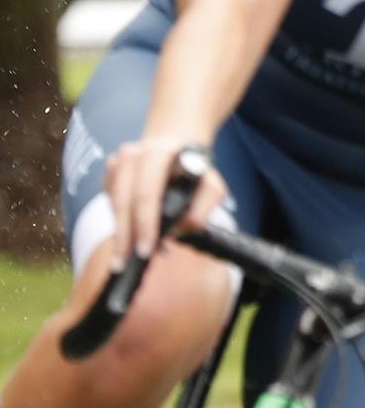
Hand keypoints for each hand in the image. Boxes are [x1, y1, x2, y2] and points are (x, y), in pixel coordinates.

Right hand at [103, 137, 226, 269]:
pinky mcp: (110, 170)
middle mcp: (135, 153)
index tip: (145, 250)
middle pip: (124, 201)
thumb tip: (185, 228)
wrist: (176, 145)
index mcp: (161, 154)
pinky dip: (120, 220)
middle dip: (125, 236)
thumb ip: (203, 209)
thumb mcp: (211, 187)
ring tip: (124, 256)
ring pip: (114, 204)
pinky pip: (111, 201)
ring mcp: (119, 161)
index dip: (145, 224)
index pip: (147, 193)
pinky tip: (130, 231)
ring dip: (120, 232)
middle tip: (124, 262)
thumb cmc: (196, 171)